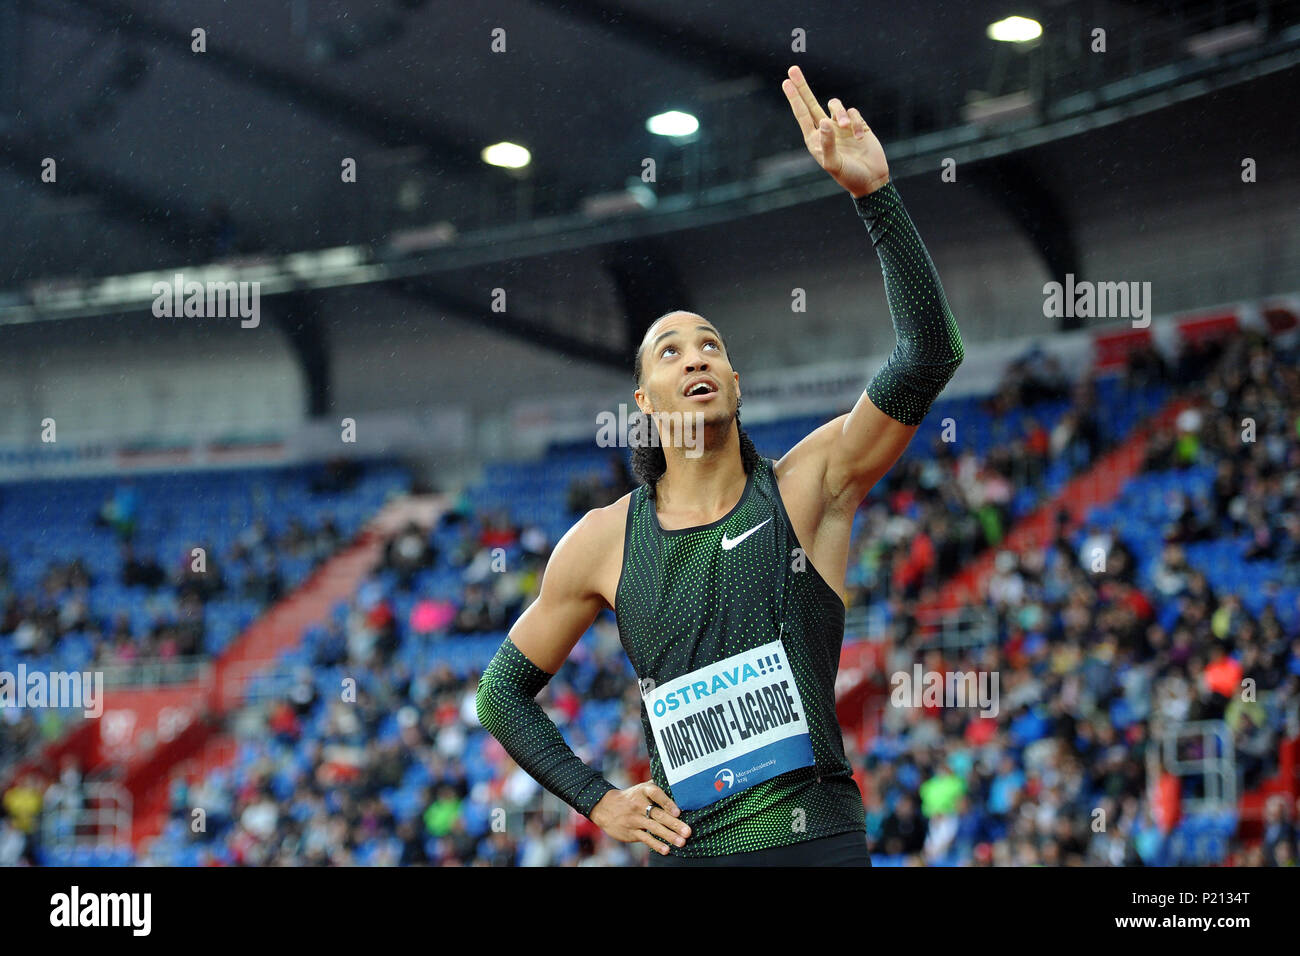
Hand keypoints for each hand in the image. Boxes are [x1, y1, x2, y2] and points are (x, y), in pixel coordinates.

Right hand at [590, 781, 690, 855]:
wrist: (605, 807)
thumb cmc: (632, 796)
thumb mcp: (642, 788)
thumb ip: (658, 786)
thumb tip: (680, 785)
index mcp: (643, 791)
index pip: (656, 794)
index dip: (667, 802)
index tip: (678, 811)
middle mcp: (638, 804)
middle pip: (658, 814)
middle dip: (674, 824)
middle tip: (688, 831)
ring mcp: (634, 819)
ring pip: (653, 828)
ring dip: (668, 836)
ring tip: (682, 842)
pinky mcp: (631, 832)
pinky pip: (645, 838)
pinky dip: (656, 844)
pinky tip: (666, 850)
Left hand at [781, 65, 888, 198]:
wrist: (871, 180)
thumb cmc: (849, 176)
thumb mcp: (834, 164)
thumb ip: (827, 143)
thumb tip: (824, 121)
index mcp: (815, 140)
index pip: (802, 115)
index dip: (794, 98)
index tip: (786, 82)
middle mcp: (826, 130)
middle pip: (811, 103)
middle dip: (802, 86)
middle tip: (792, 69)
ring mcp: (841, 126)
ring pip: (836, 105)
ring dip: (842, 113)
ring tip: (846, 127)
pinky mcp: (857, 124)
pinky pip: (854, 112)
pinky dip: (856, 122)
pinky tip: (860, 137)